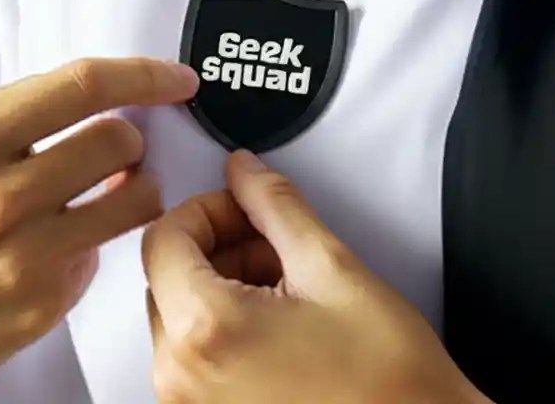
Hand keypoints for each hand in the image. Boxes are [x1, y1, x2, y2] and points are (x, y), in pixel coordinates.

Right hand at [0, 57, 199, 402]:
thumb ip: (2, 116)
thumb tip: (82, 96)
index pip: (84, 85)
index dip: (144, 74)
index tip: (176, 78)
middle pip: (120, 140)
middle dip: (128, 140)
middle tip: (112, 151)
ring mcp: (25, 253)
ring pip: (135, 199)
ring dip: (134, 189)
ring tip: (108, 193)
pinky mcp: (42, 302)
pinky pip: (101, 255)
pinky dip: (89, 244)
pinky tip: (52, 248)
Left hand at [142, 151, 492, 403]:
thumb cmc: (391, 383)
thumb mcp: (332, 268)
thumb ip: (276, 207)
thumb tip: (244, 172)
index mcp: (205, 331)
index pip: (164, 239)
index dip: (206, 209)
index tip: (244, 207)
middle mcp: (182, 376)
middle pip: (167, 277)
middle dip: (218, 248)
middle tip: (276, 246)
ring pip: (179, 315)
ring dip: (222, 287)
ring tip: (289, 290)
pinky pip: (193, 356)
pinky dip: (223, 328)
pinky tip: (279, 326)